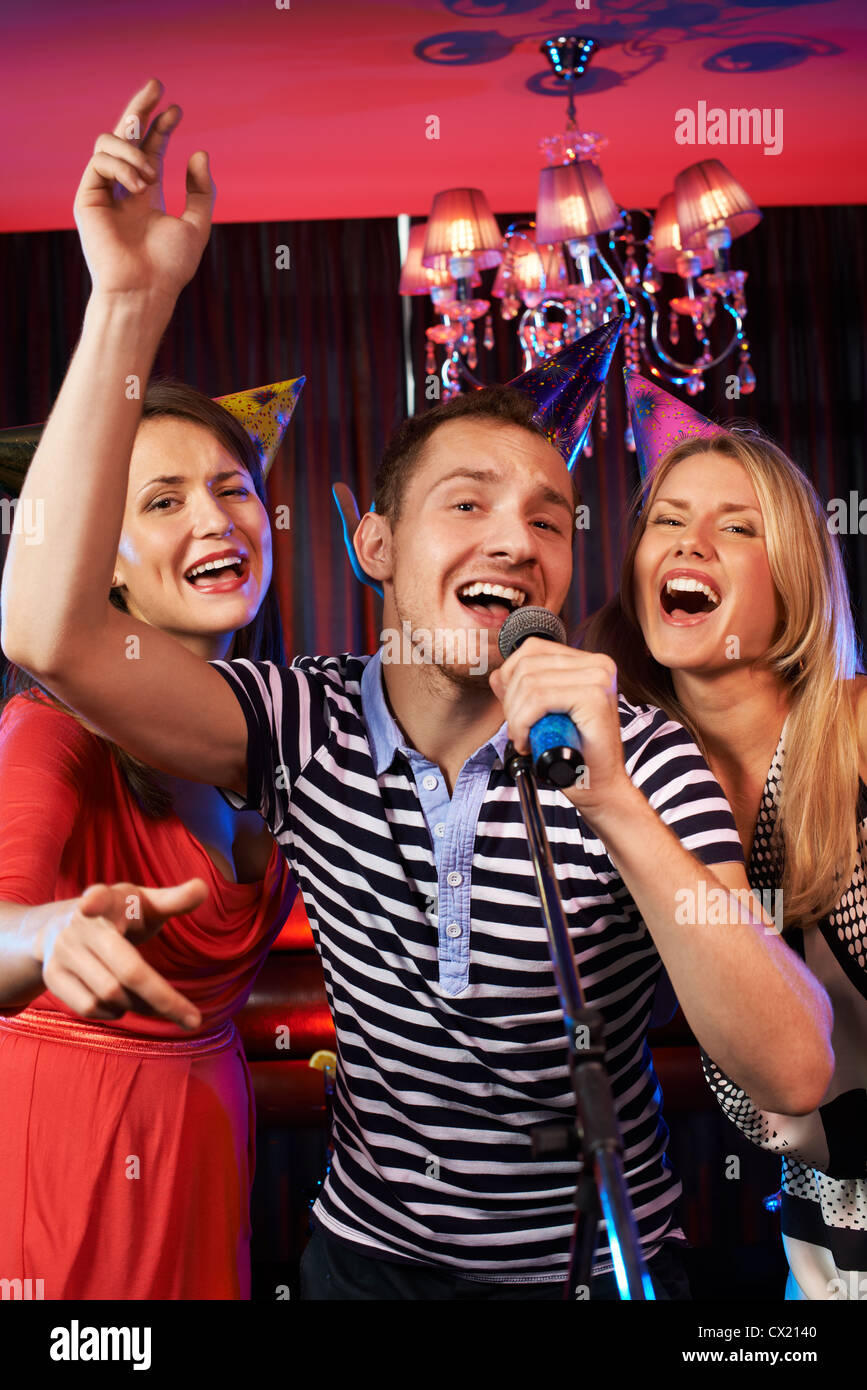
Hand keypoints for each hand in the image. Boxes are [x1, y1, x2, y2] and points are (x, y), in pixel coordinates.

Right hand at [32, 877, 208, 1028]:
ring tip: (154, 1000)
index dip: (94, 900)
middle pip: (127, 970)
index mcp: (107, 900)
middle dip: (163, 998)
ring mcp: (63, 952)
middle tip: (193, 1020)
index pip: (98, 896)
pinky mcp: (53, 976)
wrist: (61, 926)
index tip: (89, 903)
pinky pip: (89, 1008)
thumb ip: (174, 900)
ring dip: (140, 1005)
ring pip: (109, 995)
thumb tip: (203, 888)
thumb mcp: (144, 902)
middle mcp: (80, 926)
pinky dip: (113, 1012)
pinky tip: (123, 1003)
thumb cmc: (118, 913)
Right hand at [73, 77, 214, 303]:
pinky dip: (123, 163)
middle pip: (126, 136)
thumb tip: (199, 152)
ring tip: (153, 175)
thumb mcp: (197, 224)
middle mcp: (122, 190)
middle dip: (140, 108)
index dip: (162, 127)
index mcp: (145, 195)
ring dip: (136, 150)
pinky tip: (141, 183)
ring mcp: (103, 191)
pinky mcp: (87, 196)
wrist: (145, 289)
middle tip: (156, 84)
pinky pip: (100, 159)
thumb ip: (200, 190)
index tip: (177, 110)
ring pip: (110, 142)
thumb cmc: (171, 266)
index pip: (150, 149)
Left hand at [489, 639, 630, 817]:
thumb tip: (498, 675)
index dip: (510, 678)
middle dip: (511, 701)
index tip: (513, 710)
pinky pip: (539, 699)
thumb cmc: (573, 753)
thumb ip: (523, 690)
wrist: (598, 785)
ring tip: (524, 739)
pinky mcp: (594, 697)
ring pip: (530, 683)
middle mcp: (598, 664)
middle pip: (527, 665)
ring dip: (516, 716)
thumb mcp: (544, 714)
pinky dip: (523, 723)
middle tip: (518, 730)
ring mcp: (598, 678)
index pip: (532, 649)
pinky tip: (527, 742)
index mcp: (588, 662)